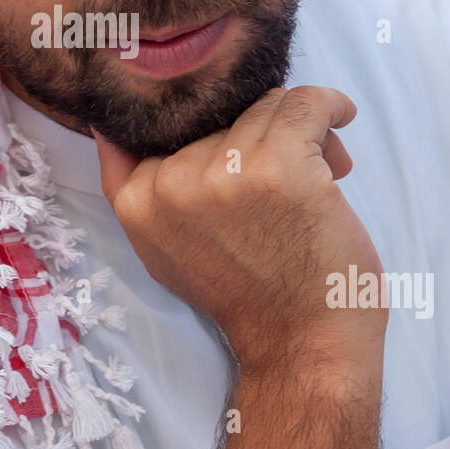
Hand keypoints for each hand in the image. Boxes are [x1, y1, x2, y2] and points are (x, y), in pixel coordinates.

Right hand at [92, 86, 386, 388]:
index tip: (234, 143)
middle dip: (260, 133)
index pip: (164, 120)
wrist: (301, 346)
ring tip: (319, 169)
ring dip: (301, 129)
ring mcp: (227, 170)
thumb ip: (135, 189)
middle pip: (222, 110)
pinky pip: (308, 103)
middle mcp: (173, 180)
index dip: (206, 126)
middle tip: (287, 177)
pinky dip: (331, 106)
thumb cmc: (244, 296)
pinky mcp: (282, 165)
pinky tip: (342, 117)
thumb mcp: (160, 249)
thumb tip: (108, 126)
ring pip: (268, 104)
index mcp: (137, 198)